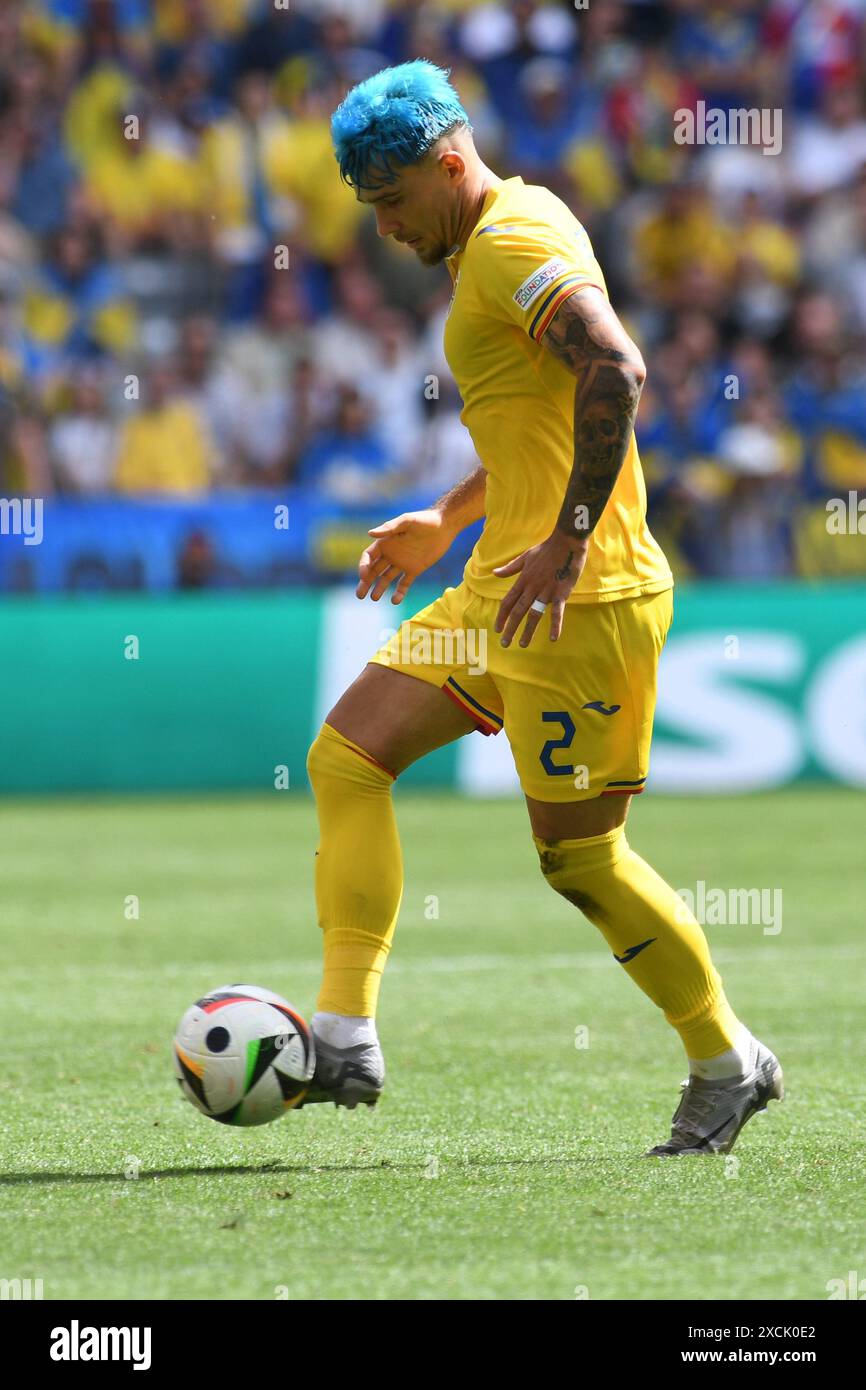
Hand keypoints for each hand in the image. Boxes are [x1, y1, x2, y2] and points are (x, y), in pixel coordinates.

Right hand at [357, 508, 455, 603]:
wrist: (444, 526)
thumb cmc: (425, 520)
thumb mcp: (407, 521)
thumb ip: (390, 527)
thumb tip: (370, 533)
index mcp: (386, 543)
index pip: (369, 557)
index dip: (364, 566)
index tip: (364, 576)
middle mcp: (391, 554)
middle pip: (374, 571)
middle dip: (365, 582)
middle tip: (359, 595)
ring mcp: (402, 563)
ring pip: (386, 579)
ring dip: (379, 589)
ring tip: (374, 598)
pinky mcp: (414, 569)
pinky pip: (404, 584)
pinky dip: (399, 593)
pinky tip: (395, 601)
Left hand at [493, 531, 587, 646]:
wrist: (566, 541)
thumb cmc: (546, 549)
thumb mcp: (525, 557)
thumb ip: (510, 568)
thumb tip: (494, 573)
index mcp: (523, 580)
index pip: (508, 602)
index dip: (501, 616)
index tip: (497, 629)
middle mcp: (532, 588)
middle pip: (518, 612)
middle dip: (510, 629)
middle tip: (505, 644)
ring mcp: (546, 591)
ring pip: (534, 614)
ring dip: (528, 631)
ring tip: (523, 644)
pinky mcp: (561, 592)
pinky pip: (557, 612)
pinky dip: (556, 625)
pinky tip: (554, 638)